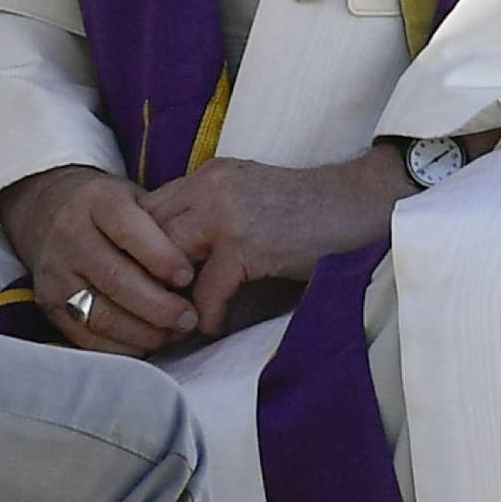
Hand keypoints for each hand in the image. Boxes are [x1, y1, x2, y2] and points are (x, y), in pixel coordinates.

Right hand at [0, 166, 196, 357]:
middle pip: (115, 278)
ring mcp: (55, 273)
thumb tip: (206, 267)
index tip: (188, 277)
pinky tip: (147, 343)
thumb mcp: (135, 199)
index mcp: (97, 202)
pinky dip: (122, 346)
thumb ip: (164, 226)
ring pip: (101, 313)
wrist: (48, 212)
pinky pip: (86, 336)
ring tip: (173, 334)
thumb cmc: (110, 211)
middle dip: (159, 305)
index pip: (129, 230)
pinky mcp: (48, 304)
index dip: (162, 257)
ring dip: (144, 331)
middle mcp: (70, 235)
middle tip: (190, 319)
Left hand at [137, 151, 408, 331]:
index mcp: (207, 176)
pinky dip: (208, 314)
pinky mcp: (247, 243)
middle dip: (142, 278)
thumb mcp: (248, 203)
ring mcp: (225, 212)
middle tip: (148, 314)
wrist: (364, 205)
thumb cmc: (310, 214)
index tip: (140, 284)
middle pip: (144, 235)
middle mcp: (209, 186)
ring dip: (168, 300)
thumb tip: (167, 267)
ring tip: (175, 325)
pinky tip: (217, 326)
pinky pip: (207, 290)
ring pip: (166, 262)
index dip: (136, 251)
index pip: (145, 210)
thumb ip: (209, 221)